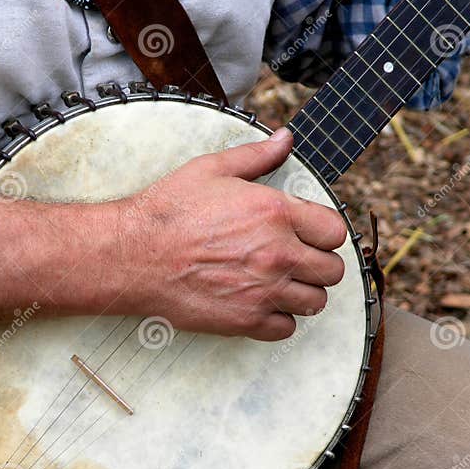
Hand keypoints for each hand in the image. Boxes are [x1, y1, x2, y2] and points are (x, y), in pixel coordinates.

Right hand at [120, 128, 346, 340]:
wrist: (134, 254)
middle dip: (319, 264)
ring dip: (302, 293)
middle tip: (298, 260)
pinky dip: (278, 319)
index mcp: (276, 213)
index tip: (310, 235)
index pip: (335, 232)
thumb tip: (285, 139)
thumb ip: (257, 156)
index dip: (325, 233)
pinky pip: (287, 329)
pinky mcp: (246, 321)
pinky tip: (261, 302)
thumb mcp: (213, 170)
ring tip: (281, 282)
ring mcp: (264, 291)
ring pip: (315, 302)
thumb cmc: (169, 211)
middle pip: (332, 271)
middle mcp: (278, 254)